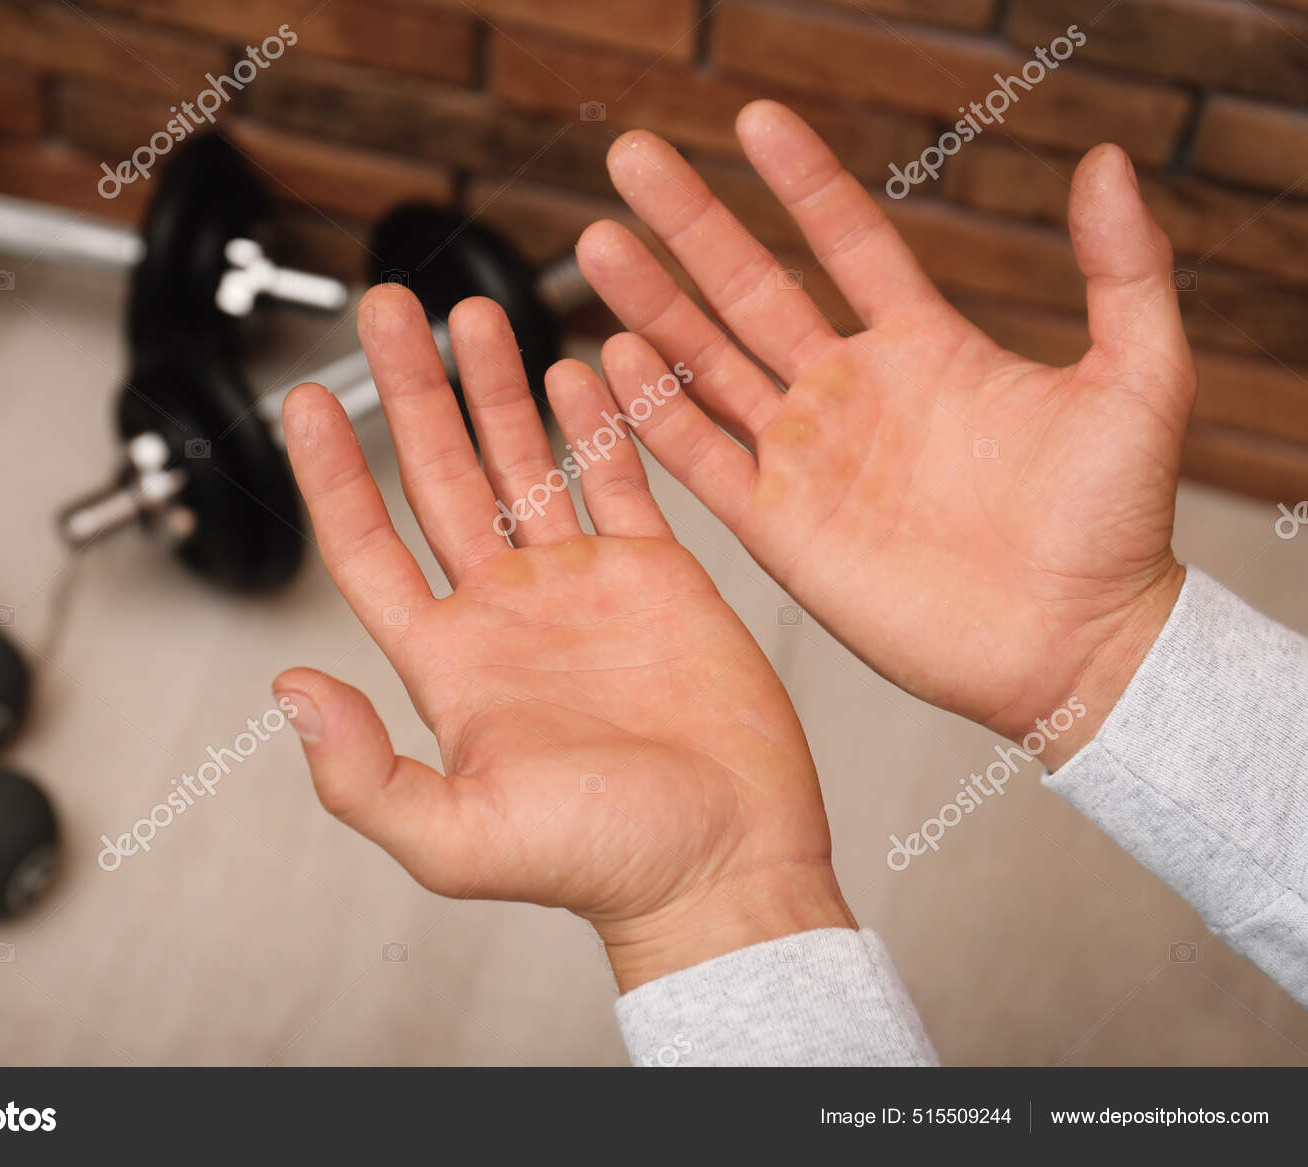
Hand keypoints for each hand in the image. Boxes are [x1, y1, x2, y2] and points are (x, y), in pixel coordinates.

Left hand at [274, 286, 852, 990]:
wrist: (724, 865)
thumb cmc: (603, 865)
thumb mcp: (458, 837)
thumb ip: (361, 775)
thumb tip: (290, 690)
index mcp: (449, 661)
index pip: (369, 546)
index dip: (332, 473)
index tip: (306, 398)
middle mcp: (506, 612)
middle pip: (439, 476)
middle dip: (412, 389)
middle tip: (390, 307)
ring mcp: (580, 588)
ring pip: (525, 463)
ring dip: (497, 389)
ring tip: (474, 313)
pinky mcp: (656, 576)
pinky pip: (619, 478)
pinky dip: (599, 421)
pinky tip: (577, 367)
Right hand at [576, 101, 1191, 766]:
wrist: (1074, 647)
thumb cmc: (1114, 524)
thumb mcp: (1140, 380)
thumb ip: (1124, 270)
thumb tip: (1107, 161)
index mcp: (925, 349)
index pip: (847, 243)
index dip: (803, 182)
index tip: (752, 117)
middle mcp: (851, 393)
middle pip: (751, 290)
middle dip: (691, 223)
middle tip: (632, 157)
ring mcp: (808, 457)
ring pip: (710, 363)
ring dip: (653, 305)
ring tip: (598, 243)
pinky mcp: (781, 526)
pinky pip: (705, 457)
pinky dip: (659, 412)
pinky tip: (617, 357)